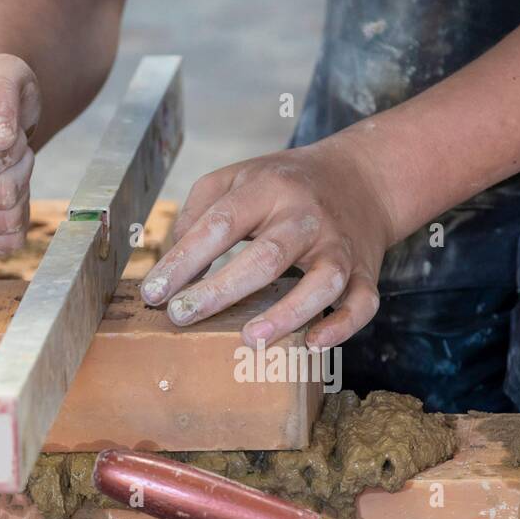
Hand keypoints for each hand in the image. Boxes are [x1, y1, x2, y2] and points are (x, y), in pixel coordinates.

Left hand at [141, 139, 395, 347]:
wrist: (364, 177)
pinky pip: (363, 303)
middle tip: (182, 316)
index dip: (183, 260)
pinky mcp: (365, 272)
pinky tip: (313, 343)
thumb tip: (176, 255)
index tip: (154, 292)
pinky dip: (343, 325)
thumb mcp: (242, 175)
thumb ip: (203, 206)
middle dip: (220, 290)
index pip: (220, 224)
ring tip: (250, 339)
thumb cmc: (289, 184)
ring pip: (323, 282)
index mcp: (270, 189)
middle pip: (266, 256)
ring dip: (288, 313)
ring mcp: (339, 246)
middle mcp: (307, 218)